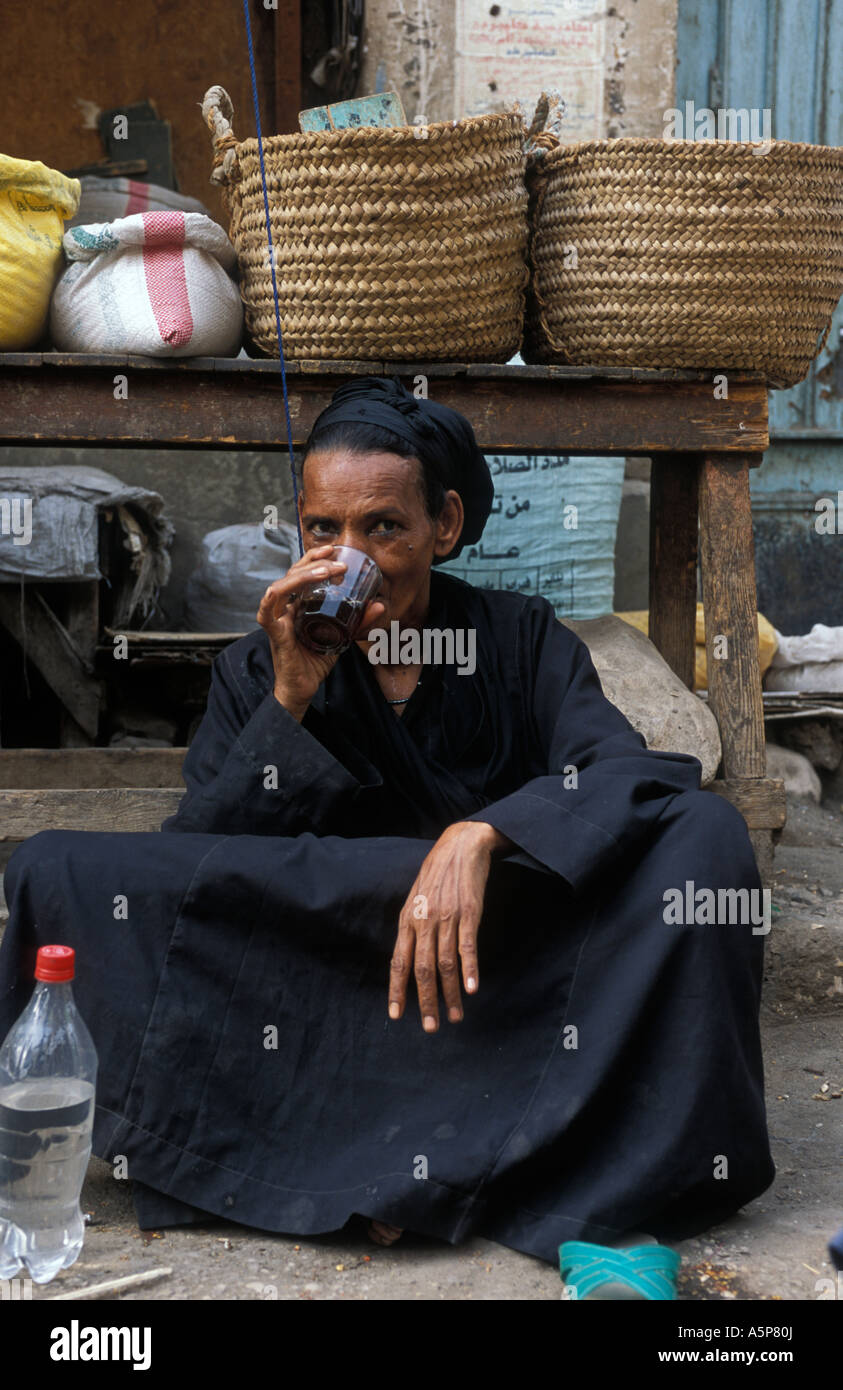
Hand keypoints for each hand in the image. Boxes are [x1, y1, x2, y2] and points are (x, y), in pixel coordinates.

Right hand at [257, 544, 384, 719]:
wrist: (303, 689)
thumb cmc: (316, 662)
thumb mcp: (343, 637)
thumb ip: (359, 622)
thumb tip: (379, 604)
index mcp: (299, 604)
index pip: (302, 573)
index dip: (316, 558)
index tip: (335, 549)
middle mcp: (285, 608)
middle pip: (292, 573)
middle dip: (313, 561)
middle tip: (337, 558)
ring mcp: (277, 619)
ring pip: (280, 586)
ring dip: (302, 575)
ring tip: (327, 571)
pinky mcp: (274, 633)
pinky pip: (267, 611)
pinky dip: (273, 597)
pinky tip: (286, 590)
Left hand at [388, 820, 513, 1031]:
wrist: (461, 844)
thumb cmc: (437, 873)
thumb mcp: (416, 898)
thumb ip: (412, 926)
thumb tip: (409, 957)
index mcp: (407, 919)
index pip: (398, 961)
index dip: (397, 990)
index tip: (397, 1016)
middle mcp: (424, 921)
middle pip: (422, 969)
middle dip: (426, 1002)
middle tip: (431, 1028)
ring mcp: (446, 917)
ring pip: (445, 963)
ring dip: (450, 994)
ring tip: (456, 1016)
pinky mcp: (469, 912)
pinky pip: (467, 946)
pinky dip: (469, 969)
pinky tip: (472, 988)